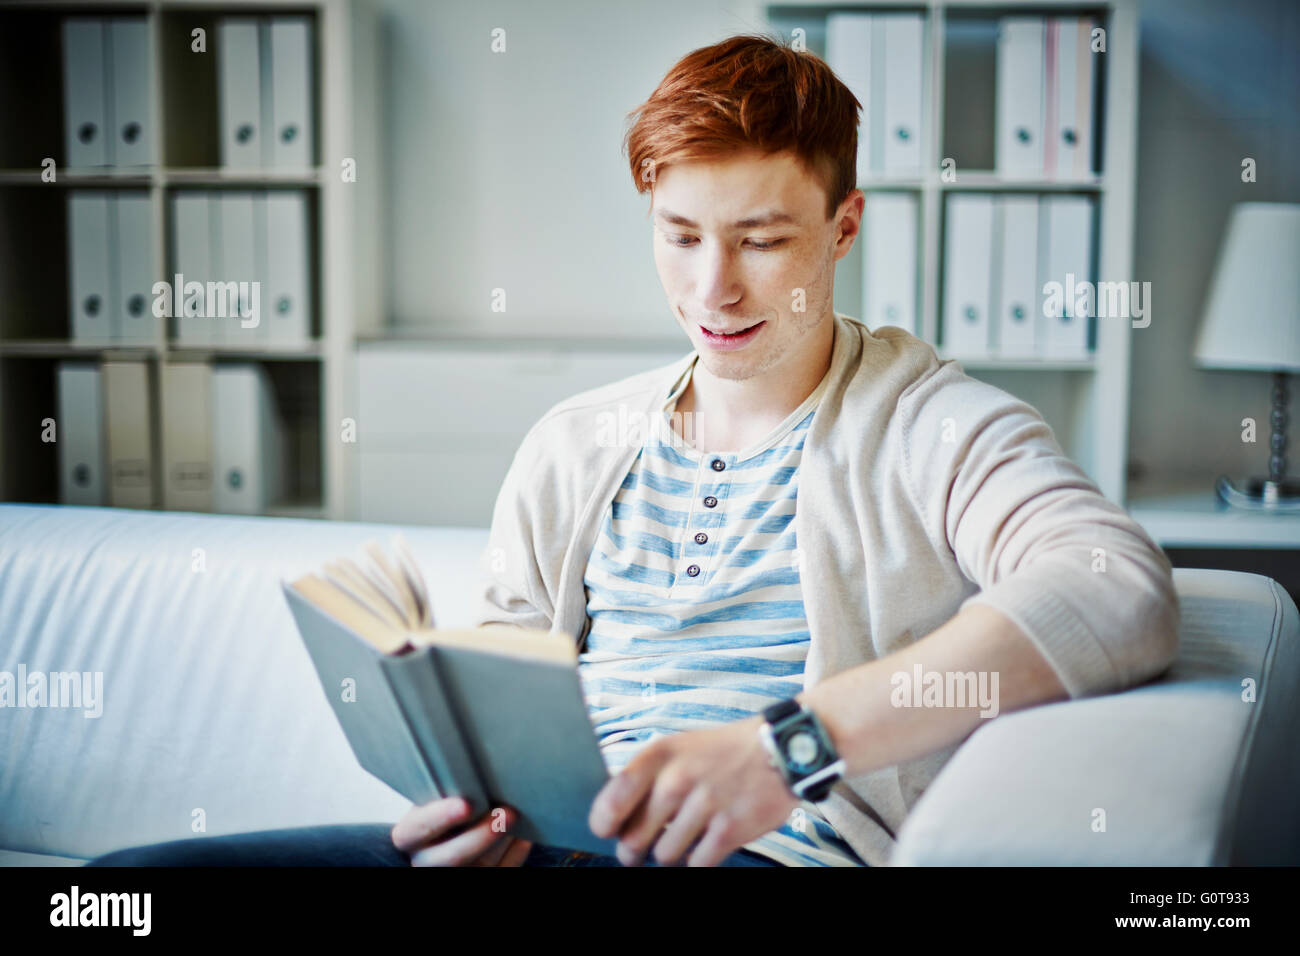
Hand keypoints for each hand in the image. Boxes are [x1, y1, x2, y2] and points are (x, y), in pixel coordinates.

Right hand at [391, 796, 531, 865]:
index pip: (418, 829)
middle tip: (508, 813)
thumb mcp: (439, 796)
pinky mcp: (477, 879)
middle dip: (481, 836)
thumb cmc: (447, 802)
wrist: (458, 826)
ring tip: (518, 817)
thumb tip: (482, 773)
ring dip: (503, 843)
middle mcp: (426, 860)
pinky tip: (524, 837)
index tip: (465, 804)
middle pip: (451, 857)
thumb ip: (450, 790)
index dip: (440, 818)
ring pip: (480, 866)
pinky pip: (500, 872)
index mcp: (410, 835)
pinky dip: (514, 855)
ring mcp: (452, 873)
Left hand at [587, 715, 798, 866]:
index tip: (607, 831)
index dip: (603, 824)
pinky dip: (695, 861)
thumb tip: (615, 815)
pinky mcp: (730, 829)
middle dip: (632, 851)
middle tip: (638, 850)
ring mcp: (705, 805)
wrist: (780, 750)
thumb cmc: (721, 752)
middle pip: (633, 839)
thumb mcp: (679, 748)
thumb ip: (647, 778)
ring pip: (663, 857)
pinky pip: (696, 864)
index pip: (612, 799)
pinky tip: (702, 845)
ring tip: (680, 841)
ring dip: (667, 855)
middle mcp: (678, 780)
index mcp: (659, 756)